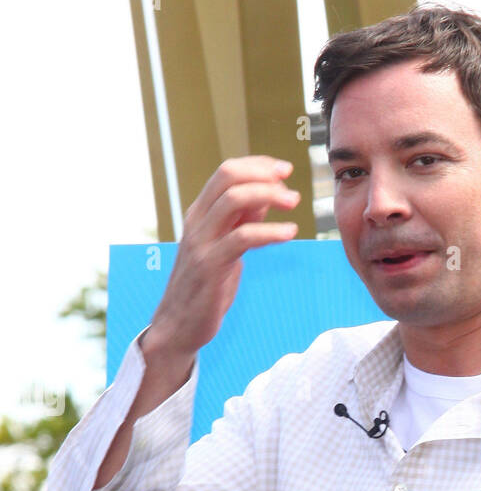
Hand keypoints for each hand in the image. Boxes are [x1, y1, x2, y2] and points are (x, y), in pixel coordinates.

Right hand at [143, 156, 299, 369]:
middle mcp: (197, 222)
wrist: (178, 325)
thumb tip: (266, 197)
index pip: (226, 172)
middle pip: (227, 177)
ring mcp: (201, 242)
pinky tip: (289, 232)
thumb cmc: (205, 288)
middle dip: (263, 174)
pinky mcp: (210, 265)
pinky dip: (269, 231)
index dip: (257, 165)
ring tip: (293, 202)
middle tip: (290, 184)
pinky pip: (242, 237)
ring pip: (233, 200)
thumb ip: (242, 221)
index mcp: (200, 213)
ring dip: (268, 195)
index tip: (283, 169)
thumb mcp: (225, 247)